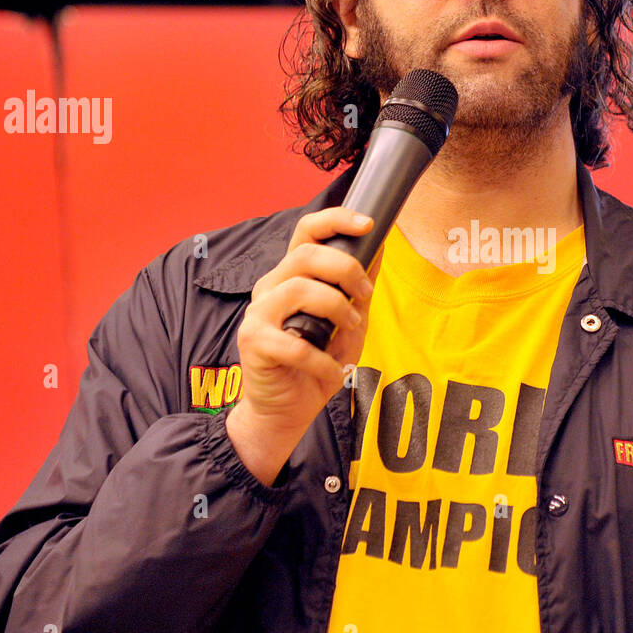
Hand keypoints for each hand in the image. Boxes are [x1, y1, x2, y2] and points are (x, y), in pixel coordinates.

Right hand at [226, 207, 382, 484]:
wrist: (284, 412)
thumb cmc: (315, 367)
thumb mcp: (348, 327)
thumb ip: (359, 294)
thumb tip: (378, 252)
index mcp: (291, 277)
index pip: (306, 231)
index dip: (336, 220)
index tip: (368, 224)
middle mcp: (270, 288)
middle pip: (307, 254)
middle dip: (347, 269)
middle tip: (364, 295)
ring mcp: (258, 313)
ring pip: (300, 288)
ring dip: (337, 309)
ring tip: (349, 329)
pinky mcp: (253, 342)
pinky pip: (295, 343)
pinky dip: (323, 361)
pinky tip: (332, 372)